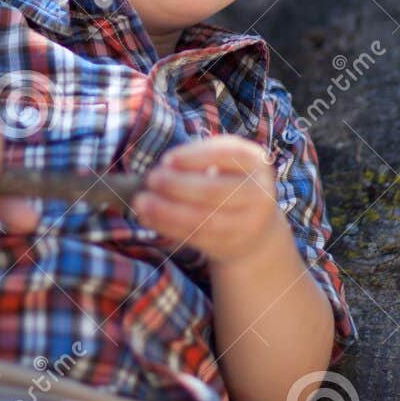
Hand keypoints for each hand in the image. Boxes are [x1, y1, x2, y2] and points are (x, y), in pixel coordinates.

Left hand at [131, 135, 282, 265]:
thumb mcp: (225, 163)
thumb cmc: (229, 182)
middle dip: (177, 185)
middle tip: (150, 179)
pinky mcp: (231, 245)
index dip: (195, 157)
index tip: (166, 159)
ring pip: (203, 220)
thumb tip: (163, 167)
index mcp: (257, 162)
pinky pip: (195, 237)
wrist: (256, 226)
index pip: (228, 155)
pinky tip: (147, 218)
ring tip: (140, 202)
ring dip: (167, 212)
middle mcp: (259, 193)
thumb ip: (199, 158)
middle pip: (214, 191)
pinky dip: (167, 227)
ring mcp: (248, 224)